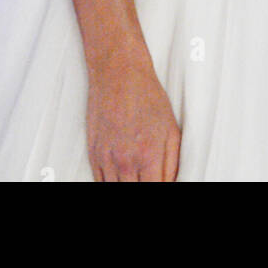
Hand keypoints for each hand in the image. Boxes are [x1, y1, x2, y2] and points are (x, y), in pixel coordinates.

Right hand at [86, 49, 180, 181]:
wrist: (119, 72)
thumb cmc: (147, 97)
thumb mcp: (171, 129)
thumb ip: (173, 164)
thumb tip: (172, 184)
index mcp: (150, 157)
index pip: (156, 192)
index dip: (159, 191)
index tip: (159, 185)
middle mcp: (126, 162)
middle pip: (133, 194)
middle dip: (142, 188)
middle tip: (146, 179)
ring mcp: (107, 159)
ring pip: (115, 191)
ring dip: (126, 186)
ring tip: (134, 178)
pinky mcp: (94, 154)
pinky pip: (99, 183)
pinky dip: (110, 184)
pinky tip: (120, 179)